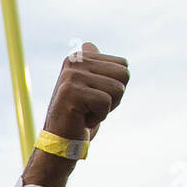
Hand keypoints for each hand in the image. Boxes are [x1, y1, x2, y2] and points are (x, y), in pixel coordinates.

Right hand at [24, 42, 128, 186]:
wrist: (61, 142)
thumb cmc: (79, 117)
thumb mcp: (90, 88)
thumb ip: (94, 67)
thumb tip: (89, 44)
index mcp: (80, 56)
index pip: (123, 65)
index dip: (116, 87)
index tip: (96, 97)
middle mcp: (74, 60)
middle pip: (124, 74)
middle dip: (115, 97)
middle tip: (92, 107)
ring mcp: (71, 75)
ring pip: (117, 89)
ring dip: (107, 108)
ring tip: (86, 112)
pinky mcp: (71, 92)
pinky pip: (105, 102)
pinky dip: (98, 117)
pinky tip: (82, 119)